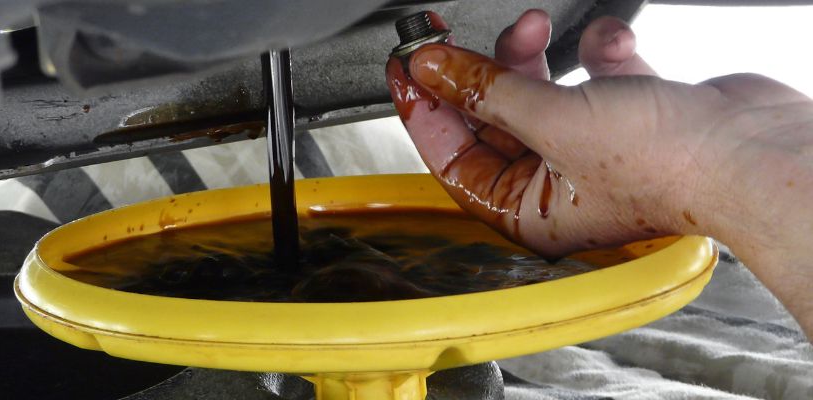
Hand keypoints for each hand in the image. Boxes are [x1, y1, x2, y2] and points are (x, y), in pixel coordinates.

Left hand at [386, 11, 812, 336]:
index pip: (452, 160)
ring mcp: (594, 150)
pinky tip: (608, 45)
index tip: (405, 70)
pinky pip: (592, 77)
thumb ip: (485, 93)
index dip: (424, 112)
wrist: (751, 149)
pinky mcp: (630, 116)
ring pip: (537, 94)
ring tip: (529, 28)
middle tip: (447, 39)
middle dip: (477, 74)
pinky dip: (595, 53)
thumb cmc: (665, 167)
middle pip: (491, 122)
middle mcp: (557, 187)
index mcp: (527, 212)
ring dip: (528, 56)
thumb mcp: (551, 122)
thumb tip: (430, 71)